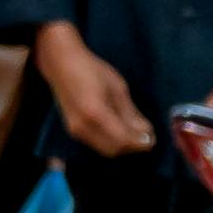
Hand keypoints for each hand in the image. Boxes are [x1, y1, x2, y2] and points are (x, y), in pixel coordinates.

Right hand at [35, 25, 149, 155]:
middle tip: (146, 137)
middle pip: (114, 149)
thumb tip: (145, 131)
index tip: (152, 139)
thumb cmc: (91, 69)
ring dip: (123, 146)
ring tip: (135, 134)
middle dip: (133, 147)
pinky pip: (97, 143)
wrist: (60, 63)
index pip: (123, 139)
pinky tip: (121, 131)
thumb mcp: (118, 88)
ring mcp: (75, 130)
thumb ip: (131, 113)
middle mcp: (83, 126)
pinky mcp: (73, 130)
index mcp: (95, 113)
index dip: (140, 143)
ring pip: (106, 149)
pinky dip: (112, 142)